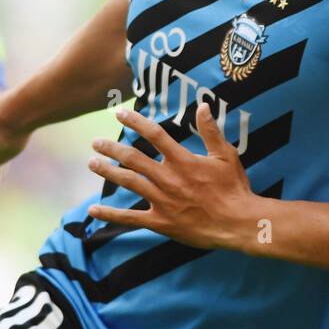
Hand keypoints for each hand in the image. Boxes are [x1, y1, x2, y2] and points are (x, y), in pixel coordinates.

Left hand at [85, 103, 255, 251]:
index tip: (120, 113)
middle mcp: (168, 178)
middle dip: (111, 148)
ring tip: (92, 163)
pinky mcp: (160, 222)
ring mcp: (162, 201)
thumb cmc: (234, 188)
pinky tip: (93, 210)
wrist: (236, 223)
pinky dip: (110, 214)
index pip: (154, 135)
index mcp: (182, 160)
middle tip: (96, 142)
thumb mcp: (226, 155)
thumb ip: (211, 131)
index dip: (135, 122)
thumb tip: (203, 105)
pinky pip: (130, 218)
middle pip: (133, 159)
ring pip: (128, 182)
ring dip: (108, 172)